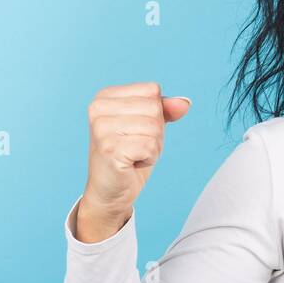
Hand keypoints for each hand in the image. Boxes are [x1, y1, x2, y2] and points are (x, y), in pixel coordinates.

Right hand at [77, 82, 191, 238]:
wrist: (110, 191)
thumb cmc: (129, 154)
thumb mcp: (149, 125)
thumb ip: (166, 109)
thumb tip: (185, 103)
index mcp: (104, 97)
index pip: (152, 90)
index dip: (155, 114)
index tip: (136, 130)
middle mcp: (98, 109)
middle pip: (154, 108)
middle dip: (155, 132)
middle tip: (136, 146)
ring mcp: (101, 129)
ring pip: (154, 127)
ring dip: (153, 146)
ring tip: (134, 155)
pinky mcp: (110, 149)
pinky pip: (150, 146)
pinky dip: (149, 157)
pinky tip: (133, 163)